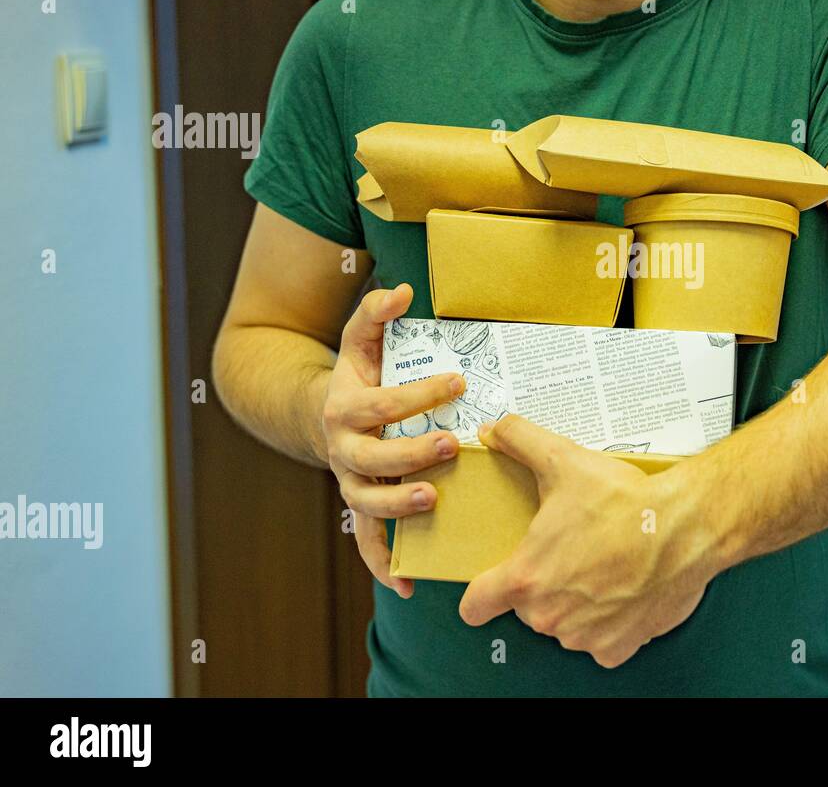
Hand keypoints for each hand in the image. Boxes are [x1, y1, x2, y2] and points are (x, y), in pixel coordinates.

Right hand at [322, 283, 464, 597]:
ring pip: (365, 502)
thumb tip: (404, 290)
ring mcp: (350, 482)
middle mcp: (343, 449)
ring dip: (396, 506)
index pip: (382, 401)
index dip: (418, 393)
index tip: (458, 382)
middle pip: (372, 456)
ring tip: (431, 502)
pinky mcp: (359, 506)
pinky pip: (366, 543)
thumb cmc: (356, 375)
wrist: (320, 412)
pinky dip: (383, 566)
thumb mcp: (360, 340)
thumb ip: (375, 313)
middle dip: (410, 453)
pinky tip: (409, 585)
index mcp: (345, 407)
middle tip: (450, 445)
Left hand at [458, 415, 721, 667]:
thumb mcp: (564, 460)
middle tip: (570, 553)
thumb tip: (496, 430)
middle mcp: (548, 615)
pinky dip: (609, 624)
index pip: (475, 606)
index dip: (480, 595)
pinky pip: (600, 643)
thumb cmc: (626, 502)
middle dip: (544, 585)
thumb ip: (521, 442)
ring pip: (564, 625)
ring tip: (602, 567)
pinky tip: (623, 591)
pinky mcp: (616, 647)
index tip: (492, 585)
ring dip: (577, 605)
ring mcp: (583, 636)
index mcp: (526, 577)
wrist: (685, 528)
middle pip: (528, 609)